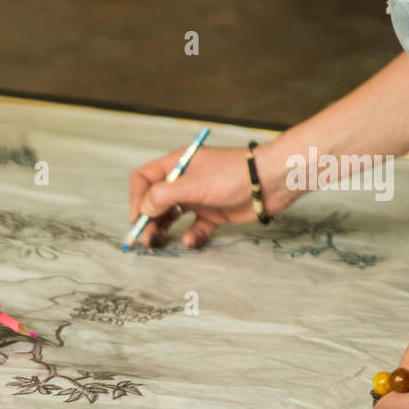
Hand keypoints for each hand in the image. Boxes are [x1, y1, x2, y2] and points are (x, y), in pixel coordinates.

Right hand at [128, 144, 292, 248]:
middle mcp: (184, 181)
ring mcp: (199, 198)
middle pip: (154, 201)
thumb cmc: (233, 175)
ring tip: (160, 242)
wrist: (271, 181)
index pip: (144, 179)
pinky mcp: (214, 214)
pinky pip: (194, 228)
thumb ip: (163, 196)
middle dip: (148, 220)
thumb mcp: (192, 183)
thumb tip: (143, 210)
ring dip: (163, 230)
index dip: (136, 198)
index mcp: (177, 165)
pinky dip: (190, 237)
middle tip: (146, 239)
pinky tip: (190, 241)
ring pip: (171, 217)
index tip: (138, 218)